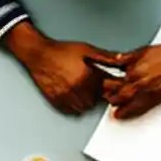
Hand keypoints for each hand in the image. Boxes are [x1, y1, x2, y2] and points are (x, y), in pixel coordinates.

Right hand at [5, 22, 120, 114]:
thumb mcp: (86, 49)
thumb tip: (121, 60)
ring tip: (83, 87)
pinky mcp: (57, 102)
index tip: (110, 83)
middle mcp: (77, 89)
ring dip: (88, 100)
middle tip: (94, 83)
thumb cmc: (60, 51)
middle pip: (98, 99)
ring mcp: (66, 97)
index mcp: (87, 76)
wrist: (38, 55)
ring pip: (86, 107)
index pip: (107, 87)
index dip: (111, 85)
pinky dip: (76, 104)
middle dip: (99, 92)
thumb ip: (105, 57)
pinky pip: (72, 110)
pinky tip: (74, 93)